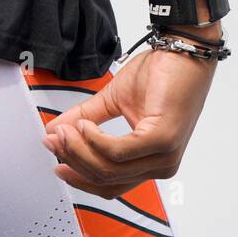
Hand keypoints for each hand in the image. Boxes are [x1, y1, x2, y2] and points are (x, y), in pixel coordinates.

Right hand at [44, 47, 215, 198]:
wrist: (183, 52)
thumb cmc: (160, 74)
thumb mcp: (113, 101)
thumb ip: (86, 118)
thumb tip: (56, 130)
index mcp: (150, 161)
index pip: (108, 184)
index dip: (77, 173)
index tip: (54, 152)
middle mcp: (160, 165)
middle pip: (105, 180)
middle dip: (73, 160)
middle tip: (54, 139)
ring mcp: (164, 156)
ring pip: (109, 168)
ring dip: (79, 150)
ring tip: (66, 129)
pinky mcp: (163, 140)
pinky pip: (118, 152)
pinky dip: (95, 140)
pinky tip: (85, 125)